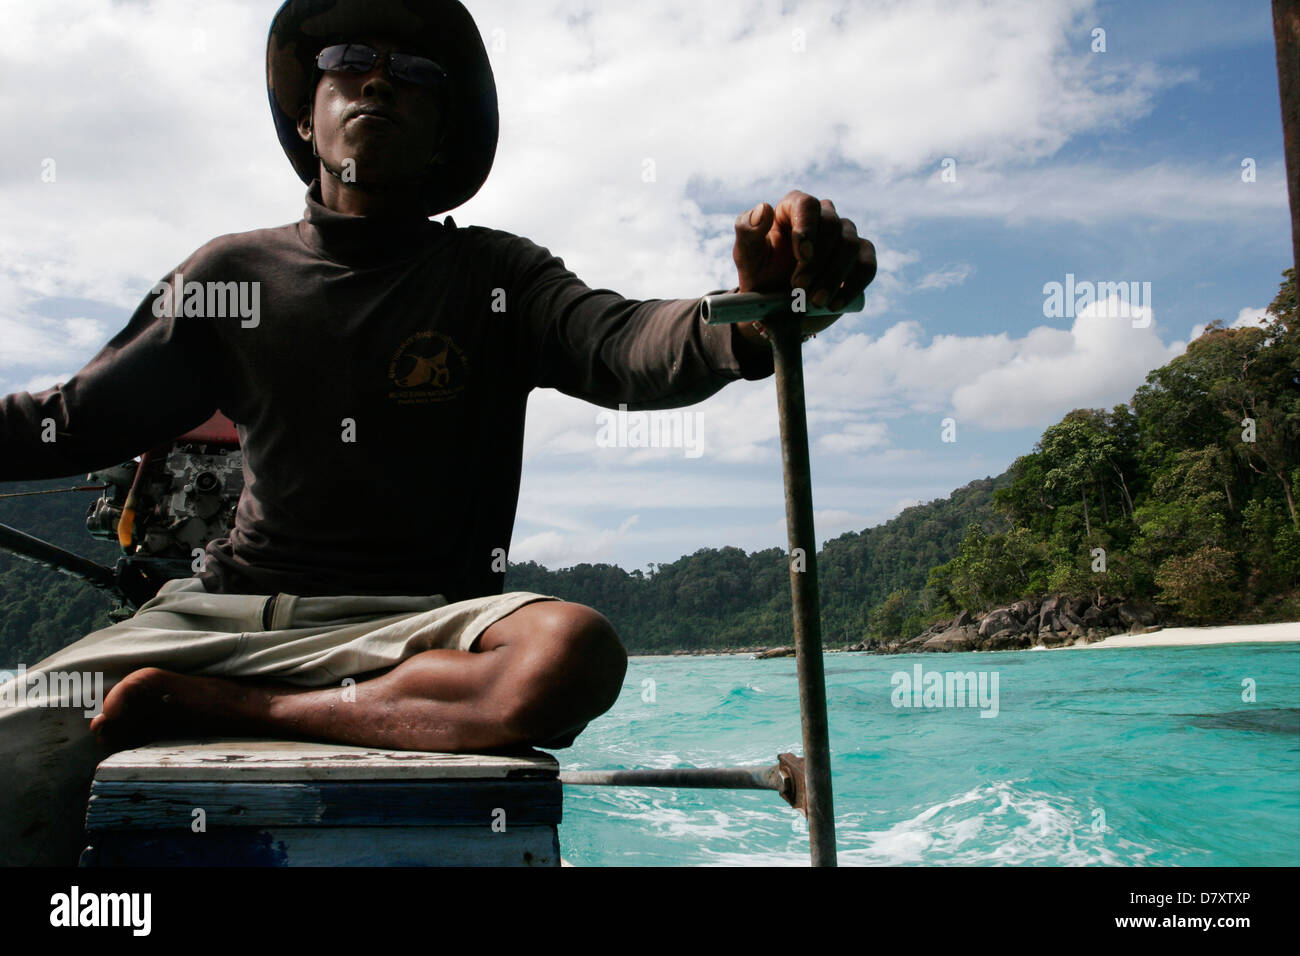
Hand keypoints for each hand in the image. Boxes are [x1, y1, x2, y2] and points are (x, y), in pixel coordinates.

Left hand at [732, 190, 876, 342]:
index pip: (807, 204)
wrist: (777, 307)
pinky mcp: (861, 258)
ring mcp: (845, 236)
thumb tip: (763, 208)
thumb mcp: (746, 256)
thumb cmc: (760, 274)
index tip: (802, 255)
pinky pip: (867, 265)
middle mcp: (824, 216)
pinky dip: (853, 286)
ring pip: (850, 246)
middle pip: (832, 225)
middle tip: (799, 288)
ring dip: (833, 276)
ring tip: (815, 301)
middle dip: (817, 261)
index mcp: (794, 208)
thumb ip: (747, 231)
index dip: (807, 228)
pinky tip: (836, 303)